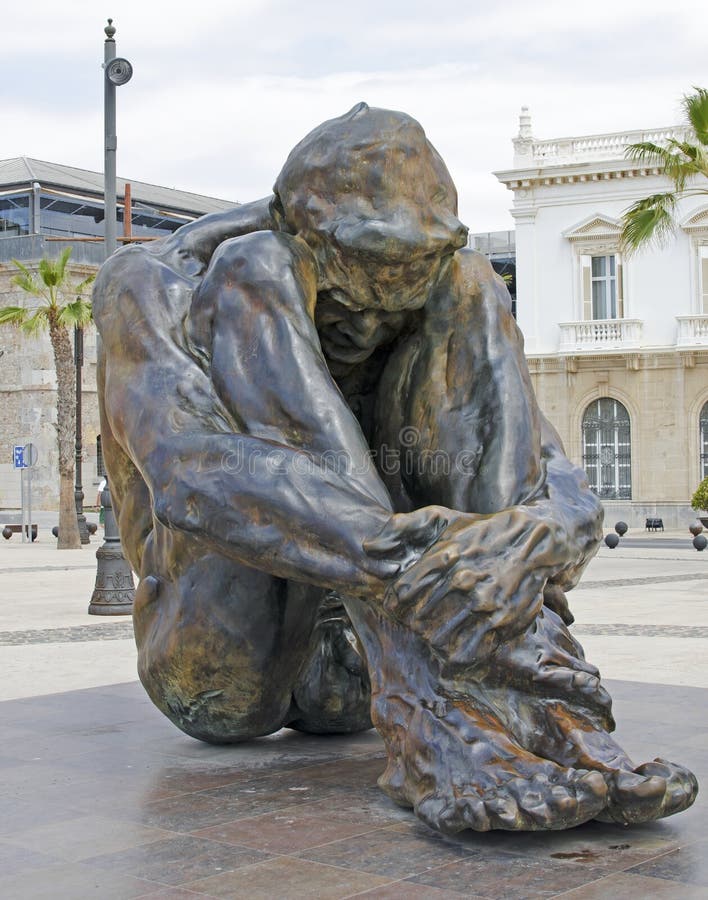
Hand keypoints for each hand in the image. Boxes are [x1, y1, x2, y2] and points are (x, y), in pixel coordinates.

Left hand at [368, 506, 570, 667]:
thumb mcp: (439, 518)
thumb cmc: (477, 532)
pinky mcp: (503, 622)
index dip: (394, 605)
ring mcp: (484, 604)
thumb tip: (368, 546)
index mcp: (443, 557)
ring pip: (439, 640)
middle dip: (413, 623)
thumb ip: (400, 528)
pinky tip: (455, 649)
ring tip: (437, 633)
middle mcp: (462, 581)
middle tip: (419, 620)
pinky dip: (456, 657)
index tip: (398, 606)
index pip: (401, 594)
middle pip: (417, 621)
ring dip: (433, 641)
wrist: (531, 542)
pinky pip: (468, 653)